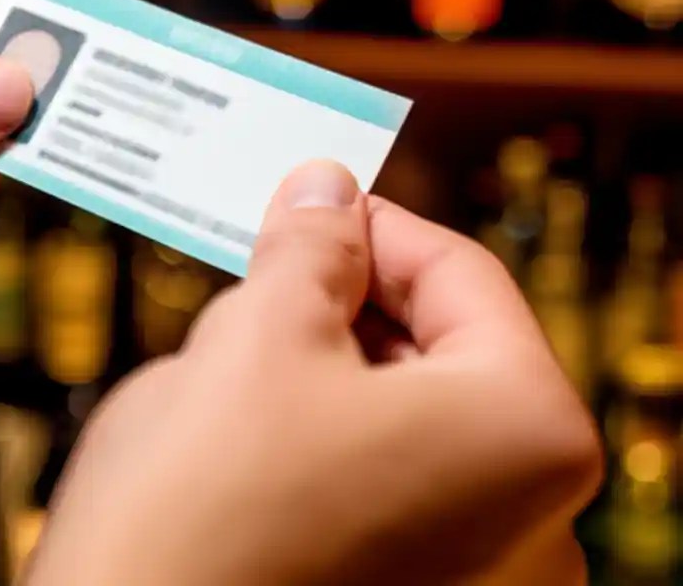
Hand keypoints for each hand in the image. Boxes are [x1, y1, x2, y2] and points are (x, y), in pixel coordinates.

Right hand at [26, 161, 602, 584]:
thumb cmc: (201, 516)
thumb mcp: (256, 339)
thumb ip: (310, 249)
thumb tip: (325, 189)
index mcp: (525, 433)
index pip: (461, 275)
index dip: (371, 223)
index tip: (305, 202)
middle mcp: (534, 523)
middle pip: (439, 355)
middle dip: (344, 305)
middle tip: (258, 277)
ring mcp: (478, 580)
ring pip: (405, 425)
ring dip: (326, 376)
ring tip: (233, 375)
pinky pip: (386, 495)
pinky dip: (325, 450)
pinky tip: (244, 448)